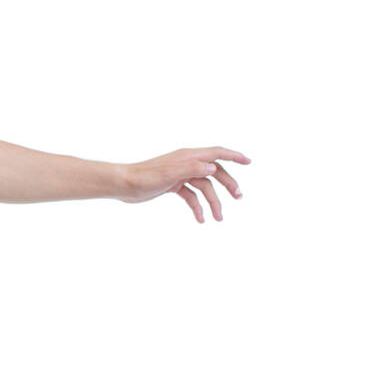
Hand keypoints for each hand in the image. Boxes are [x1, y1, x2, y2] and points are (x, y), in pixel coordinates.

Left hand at [118, 147, 249, 222]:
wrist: (123, 185)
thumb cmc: (144, 177)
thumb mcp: (168, 174)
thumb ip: (191, 168)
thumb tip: (213, 167)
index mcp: (187, 156)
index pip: (216, 153)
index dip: (234, 156)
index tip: (249, 161)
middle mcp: (186, 163)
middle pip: (215, 172)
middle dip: (228, 184)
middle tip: (239, 197)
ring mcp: (180, 174)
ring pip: (204, 187)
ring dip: (213, 202)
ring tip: (218, 218)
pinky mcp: (173, 186)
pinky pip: (191, 196)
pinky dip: (197, 206)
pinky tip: (201, 219)